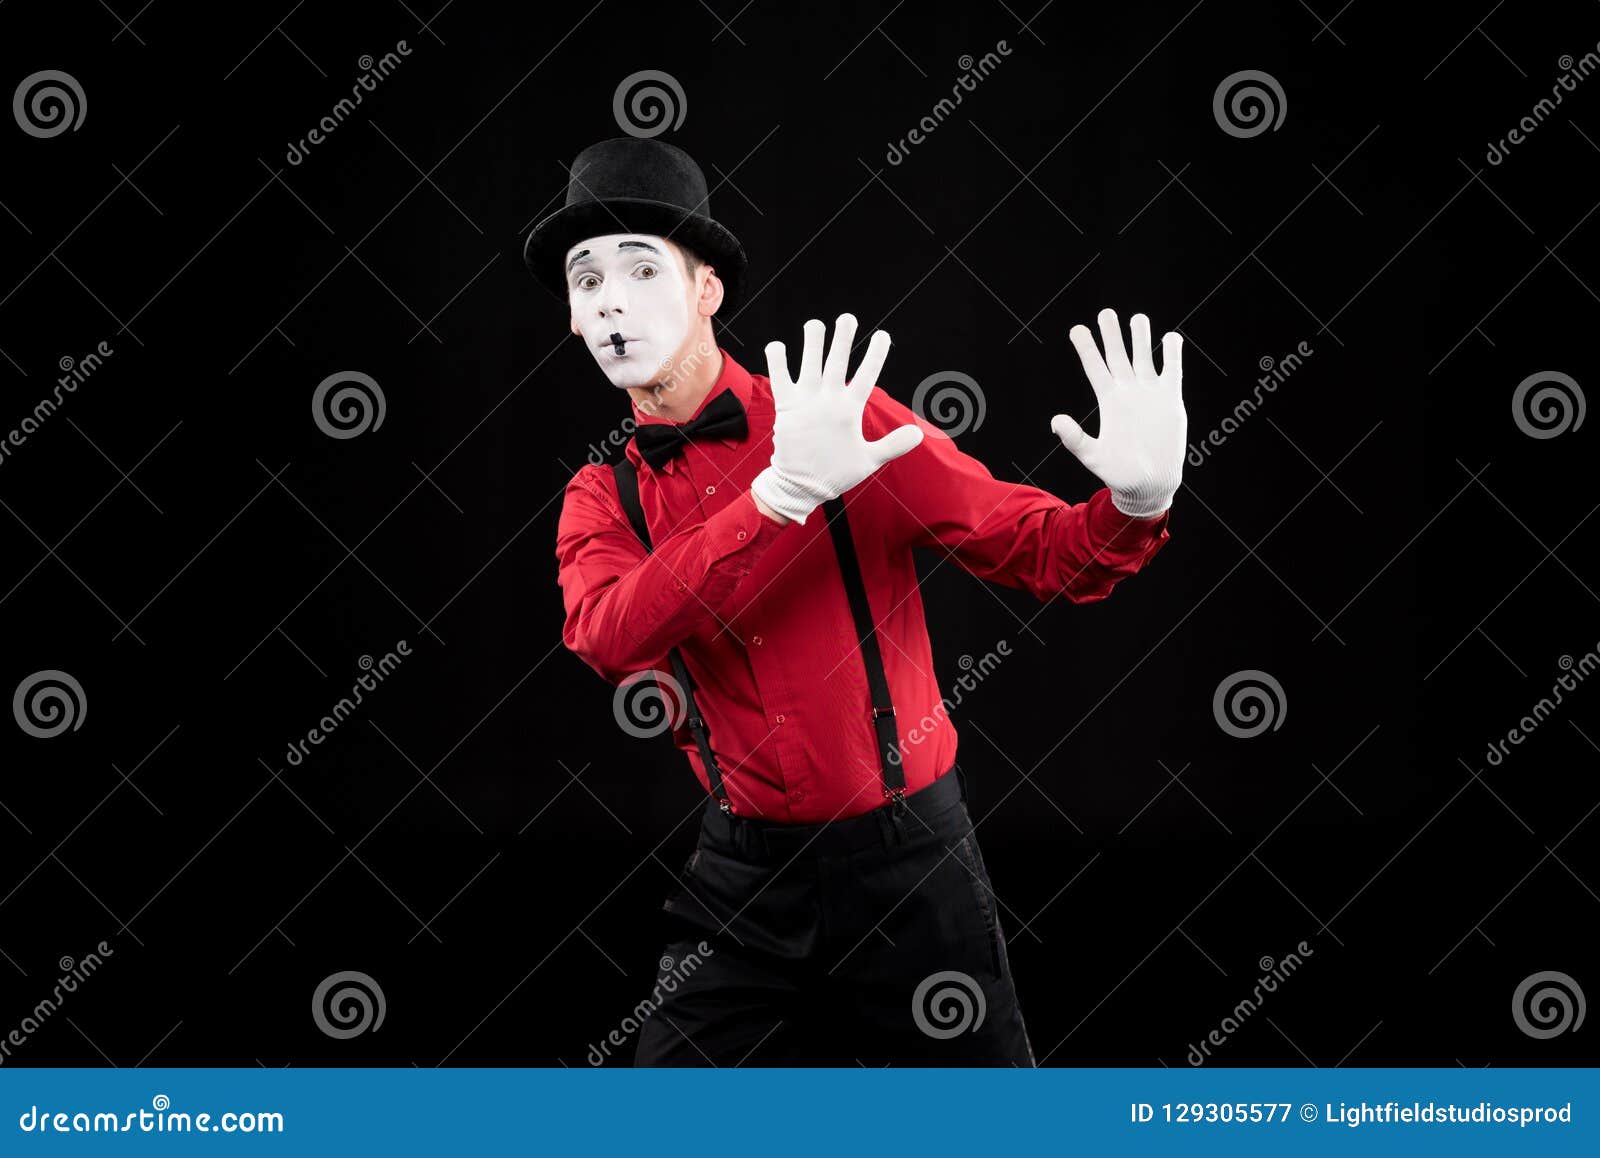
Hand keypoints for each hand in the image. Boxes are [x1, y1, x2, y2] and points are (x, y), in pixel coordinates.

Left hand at [751, 314, 923, 524]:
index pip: (867, 376)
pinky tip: (777, 345)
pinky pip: (779, 379)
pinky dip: (777, 363)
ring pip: (809, 365)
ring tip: (815, 324)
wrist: (801, 486)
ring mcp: (805, 402)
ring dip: (812, 343)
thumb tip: (919, 434)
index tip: (882, 335)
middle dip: (843, 339)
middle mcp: (827, 401)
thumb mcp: (869, 460)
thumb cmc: (836, 473)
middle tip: (847, 318)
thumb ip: (894, 444)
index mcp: (849, 411)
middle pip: (837, 363)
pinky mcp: (785, 407)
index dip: (876, 354)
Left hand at [1052, 308, 1186, 517]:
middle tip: (1106, 313)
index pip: (1095, 367)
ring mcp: (1149, 393)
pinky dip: (1172, 354)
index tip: (1077, 329)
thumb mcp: (1093, 455)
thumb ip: (1074, 438)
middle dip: (1112, 334)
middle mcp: (1128, 392)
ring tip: (1137, 317)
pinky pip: (1172, 370)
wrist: (1149, 483)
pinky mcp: (1170, 399)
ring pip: (1144, 357)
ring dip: (1141, 338)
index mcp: (1108, 401)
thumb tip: (1054, 420)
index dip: (1086, 348)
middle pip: (1118, 355)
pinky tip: (1171, 337)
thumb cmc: (1118, 473)